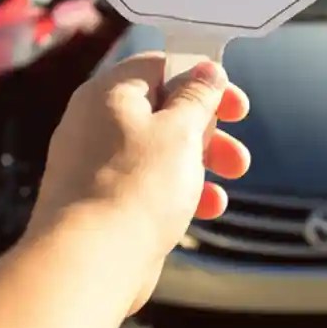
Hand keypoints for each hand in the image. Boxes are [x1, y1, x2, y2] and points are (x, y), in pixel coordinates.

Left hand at [26, 51, 250, 312]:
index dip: (200, 78)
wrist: (90, 261)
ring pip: (159, 150)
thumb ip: (197, 96)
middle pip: (163, 110)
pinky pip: (146, 185)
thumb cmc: (137, 185)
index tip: (233, 103)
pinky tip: (208, 208)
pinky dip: (178, 191)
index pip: (158, 66)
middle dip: (208, 129)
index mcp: (108, 93)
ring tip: (232, 176)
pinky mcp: (102, 203)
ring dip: (201, 161)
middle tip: (236, 148)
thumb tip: (206, 69)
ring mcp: (95, 165)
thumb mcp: (180, 130)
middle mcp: (95, 123)